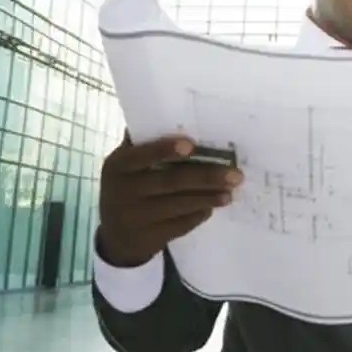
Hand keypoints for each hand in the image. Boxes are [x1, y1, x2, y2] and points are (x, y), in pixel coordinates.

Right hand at [97, 133, 242, 267]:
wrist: (115, 237)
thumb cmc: (126, 188)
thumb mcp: (125, 166)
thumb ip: (143, 145)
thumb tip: (168, 114)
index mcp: (119, 166)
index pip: (143, 156)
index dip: (166, 149)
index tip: (192, 145)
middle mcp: (124, 191)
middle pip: (170, 181)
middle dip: (206, 177)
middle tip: (235, 175)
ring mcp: (136, 217)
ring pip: (179, 205)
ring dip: (208, 197)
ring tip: (230, 192)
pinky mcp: (150, 238)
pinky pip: (180, 225)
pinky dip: (198, 215)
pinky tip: (212, 207)